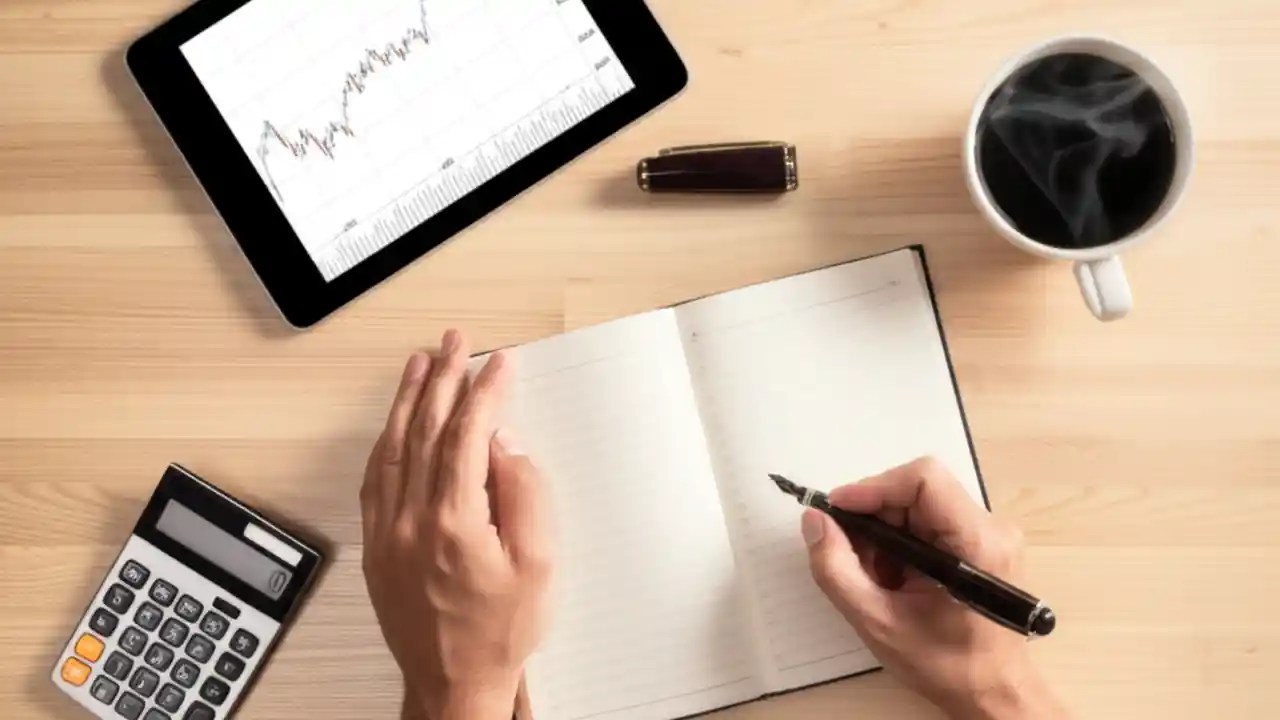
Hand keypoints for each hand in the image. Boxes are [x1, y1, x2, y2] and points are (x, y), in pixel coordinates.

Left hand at [361, 331, 551, 719]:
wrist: (453, 682)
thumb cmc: (499, 631)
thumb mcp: (538, 565)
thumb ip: (524, 496)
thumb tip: (503, 446)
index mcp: (455, 521)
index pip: (468, 436)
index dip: (484, 393)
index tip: (498, 365)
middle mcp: (413, 520)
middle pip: (427, 430)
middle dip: (443, 379)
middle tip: (456, 343)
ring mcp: (388, 532)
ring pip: (393, 448)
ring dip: (408, 400)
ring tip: (420, 363)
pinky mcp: (376, 547)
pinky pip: (375, 479)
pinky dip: (385, 442)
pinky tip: (394, 424)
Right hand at [802, 458, 1067, 719]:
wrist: (995, 693)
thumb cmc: (945, 665)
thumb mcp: (877, 622)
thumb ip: (837, 569)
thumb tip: (814, 520)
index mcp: (977, 543)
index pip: (923, 480)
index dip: (873, 487)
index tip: (836, 512)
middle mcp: (992, 527)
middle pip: (918, 490)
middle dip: (874, 516)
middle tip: (849, 554)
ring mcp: (990, 533)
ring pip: (920, 504)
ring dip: (885, 532)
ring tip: (873, 575)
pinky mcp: (982, 542)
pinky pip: (931, 520)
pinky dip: (901, 542)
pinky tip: (893, 577)